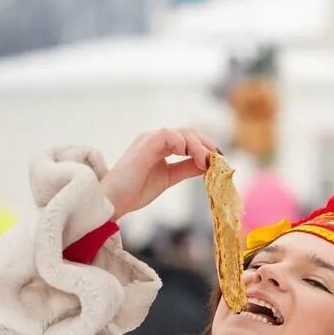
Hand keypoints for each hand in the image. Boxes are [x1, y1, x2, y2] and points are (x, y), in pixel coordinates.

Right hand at [99, 127, 219, 218]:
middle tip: (217, 161)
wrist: (114, 201)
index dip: (206, 146)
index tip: (219, 160)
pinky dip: (180, 142)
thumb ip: (187, 169)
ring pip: (181, 132)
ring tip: (204, 162)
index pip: (189, 138)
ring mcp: (148, 140)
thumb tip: (209, 164)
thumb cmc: (135, 190)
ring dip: (197, 146)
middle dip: (206, 145)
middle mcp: (155, 140)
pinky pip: (166, 135)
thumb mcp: (169, 178)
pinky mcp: (143, 146)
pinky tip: (186, 154)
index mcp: (160, 146)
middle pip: (188, 132)